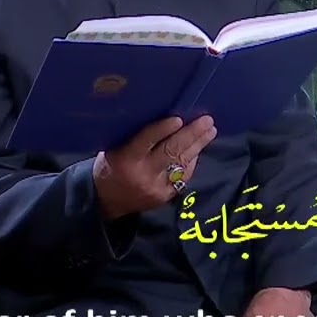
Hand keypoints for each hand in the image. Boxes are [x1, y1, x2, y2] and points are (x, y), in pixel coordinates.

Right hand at [93, 115, 216, 218]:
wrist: (106, 201)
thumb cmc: (110, 166)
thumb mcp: (114, 149)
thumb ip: (135, 137)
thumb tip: (163, 115)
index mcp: (126, 159)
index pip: (146, 141)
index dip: (163, 129)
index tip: (179, 119)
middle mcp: (143, 174)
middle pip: (171, 152)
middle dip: (191, 135)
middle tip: (206, 121)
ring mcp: (156, 187)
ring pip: (182, 164)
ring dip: (198, 146)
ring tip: (210, 131)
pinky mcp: (165, 196)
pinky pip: (183, 176)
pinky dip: (192, 161)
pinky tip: (199, 149)